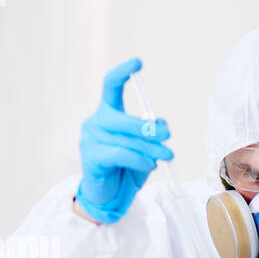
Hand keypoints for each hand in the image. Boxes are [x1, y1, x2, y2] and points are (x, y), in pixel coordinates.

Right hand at [75, 58, 172, 223]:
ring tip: (166, 156)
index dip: (123, 72)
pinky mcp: (91, 158)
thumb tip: (162, 125)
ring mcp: (90, 140)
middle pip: (122, 118)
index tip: (138, 62)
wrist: (110, 195)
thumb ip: (151, 135)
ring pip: (125, 139)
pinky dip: (139, 159)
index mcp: (107, 114)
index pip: (110, 86)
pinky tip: (150, 164)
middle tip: (169, 136)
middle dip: (148, 128)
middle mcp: (95, 123)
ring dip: (150, 148)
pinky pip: (119, 154)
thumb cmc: (127, 168)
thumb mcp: (144, 148)